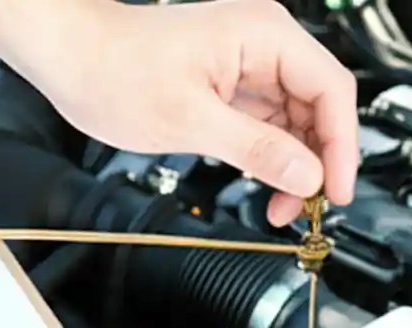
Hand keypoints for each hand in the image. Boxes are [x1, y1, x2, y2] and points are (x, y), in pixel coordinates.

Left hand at [0, 0, 359, 225]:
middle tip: (305, 208)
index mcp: (264, 35)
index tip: (336, 190)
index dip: (341, 146)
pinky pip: (264, 122)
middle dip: (315, 161)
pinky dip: (267, 154)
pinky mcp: (226, 84)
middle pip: (317, 107)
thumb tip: (305, 175)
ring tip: (280, 206)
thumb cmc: (114, 68)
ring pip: (292, 119)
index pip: (331, 90)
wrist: (70, 58)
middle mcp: (261, 43)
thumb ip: (256, 149)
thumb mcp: (191, 121)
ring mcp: (244, 64)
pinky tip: (262, 183)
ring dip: (291, 164)